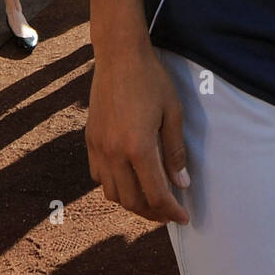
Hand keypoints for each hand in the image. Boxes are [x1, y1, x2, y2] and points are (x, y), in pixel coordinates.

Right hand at [86, 47, 189, 223]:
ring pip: (112, 193)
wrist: (119, 57)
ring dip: (132, 203)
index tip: (184, 218)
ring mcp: (99, 148)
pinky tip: (129, 180)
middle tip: (169, 213)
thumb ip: (175, 152)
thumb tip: (182, 183)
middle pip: (132, 201)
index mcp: (138, 148)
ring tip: (151, 200)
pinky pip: (99, 176)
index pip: (156, 194)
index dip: (171, 211)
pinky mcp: (90, 140)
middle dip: (153, 213)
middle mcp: (114, 153)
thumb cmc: (152, 81)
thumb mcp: (172, 113)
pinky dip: (114, 186)